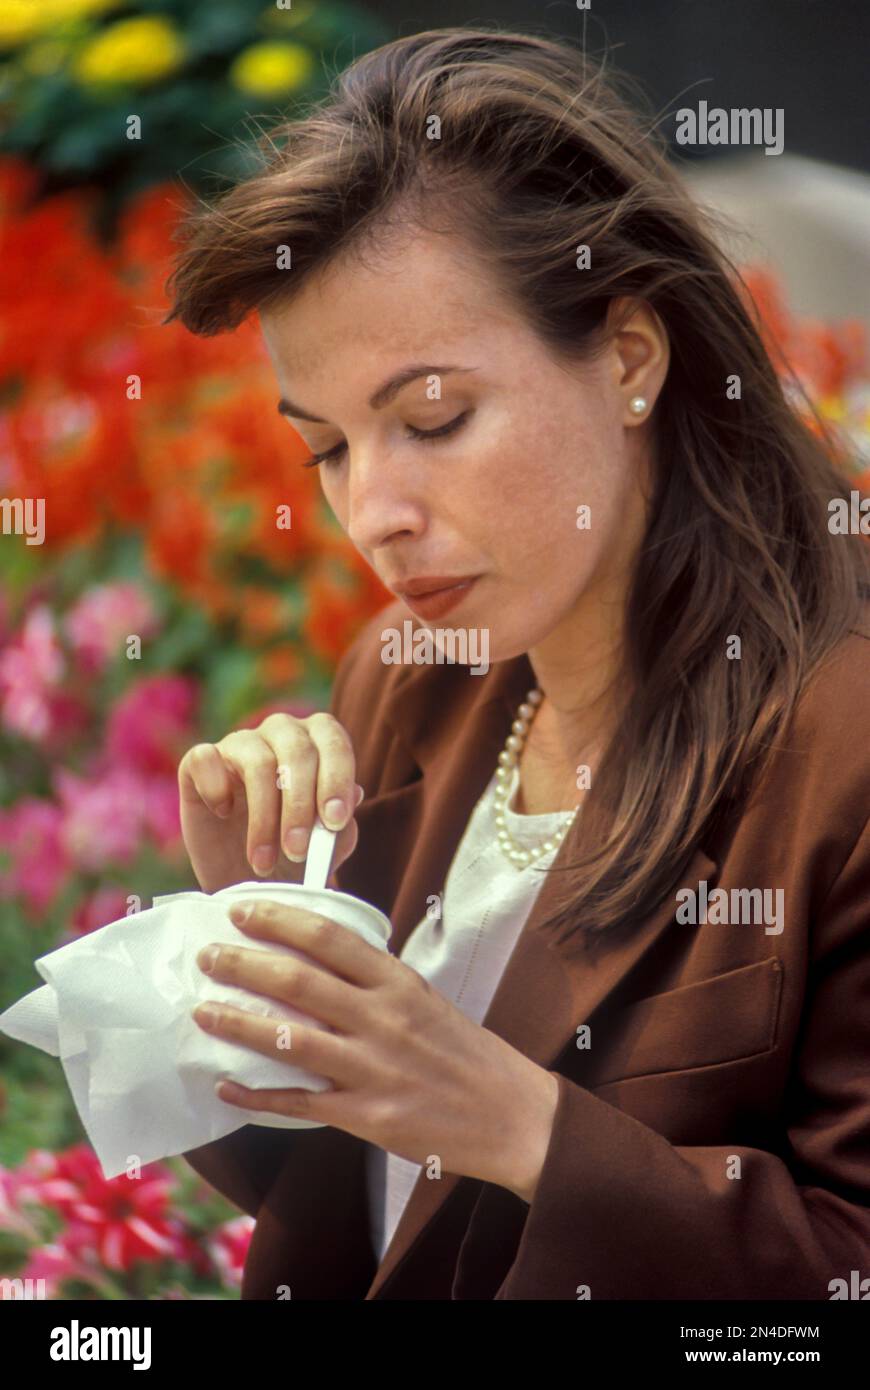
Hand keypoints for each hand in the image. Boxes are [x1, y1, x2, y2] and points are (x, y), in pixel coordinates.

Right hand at [177, 713, 364, 892]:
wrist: (244, 882)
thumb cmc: (292, 858)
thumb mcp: (324, 852)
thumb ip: (342, 827)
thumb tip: (356, 793)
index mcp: (318, 744)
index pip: (333, 742)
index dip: (336, 778)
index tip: (334, 822)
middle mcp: (280, 734)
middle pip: (297, 750)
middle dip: (300, 806)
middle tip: (298, 851)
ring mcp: (239, 744)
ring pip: (257, 760)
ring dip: (263, 817)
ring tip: (264, 861)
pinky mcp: (198, 763)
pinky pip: (205, 757)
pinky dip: (216, 787)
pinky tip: (224, 815)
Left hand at [192, 899, 560, 1200]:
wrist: (511, 1116)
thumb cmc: (462, 1053)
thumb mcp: (424, 999)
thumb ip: (373, 982)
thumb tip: (312, 961)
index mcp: (398, 982)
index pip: (328, 938)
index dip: (278, 920)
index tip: (240, 910)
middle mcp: (383, 1019)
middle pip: (298, 981)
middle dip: (243, 964)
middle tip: (207, 957)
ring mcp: (374, 1068)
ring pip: (290, 1039)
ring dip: (238, 1023)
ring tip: (202, 1012)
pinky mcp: (368, 1115)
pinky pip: (299, 1103)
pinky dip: (257, 1094)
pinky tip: (226, 1085)